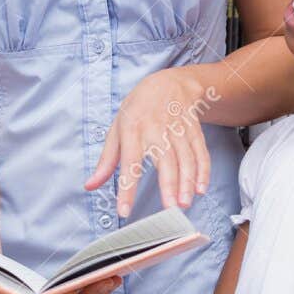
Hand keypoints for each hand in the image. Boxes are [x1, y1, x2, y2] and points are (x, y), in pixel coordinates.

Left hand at [84, 65, 212, 217]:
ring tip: (184, 203)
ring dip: (187, 182)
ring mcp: (178, 129)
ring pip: (186, 158)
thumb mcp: (116, 128)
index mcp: (133, 130)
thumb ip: (106, 160)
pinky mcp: (193, 130)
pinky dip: (203, 171)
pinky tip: (201, 188)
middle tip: (169, 208)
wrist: (168, 82)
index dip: (127, 189)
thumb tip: (90, 185)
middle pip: (165, 160)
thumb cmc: (138, 109)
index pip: (129, 163)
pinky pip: (200, 152)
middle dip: (168, 185)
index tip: (124, 211)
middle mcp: (156, 129)